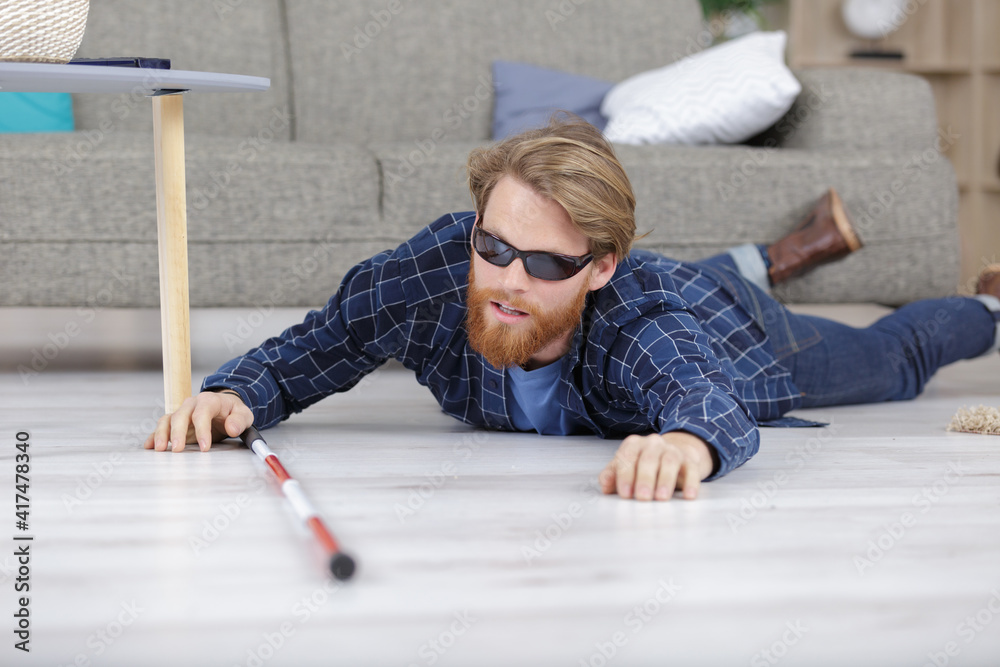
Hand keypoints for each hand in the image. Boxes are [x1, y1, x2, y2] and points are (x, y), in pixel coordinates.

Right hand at [143, 390, 253, 452]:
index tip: (205, 448)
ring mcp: (181, 413)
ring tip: (160, 449)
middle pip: (180, 416)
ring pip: (167, 420)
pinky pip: (162, 427)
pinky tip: (149, 446)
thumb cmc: (233, 412)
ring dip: (161, 434)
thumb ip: (239, 420)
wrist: (224, 407)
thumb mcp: (244, 414)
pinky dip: (154, 436)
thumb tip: (232, 428)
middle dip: (178, 433)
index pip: (202, 413)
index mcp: (209, 400)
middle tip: (178, 450)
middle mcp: (192, 404)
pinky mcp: (175, 422)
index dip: (202, 430)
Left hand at [599, 431, 713, 500]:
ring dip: (665, 480)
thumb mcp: (624, 468)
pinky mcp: (689, 461)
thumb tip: (605, 486)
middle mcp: (653, 444)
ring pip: (669, 462)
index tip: (625, 494)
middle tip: (642, 498)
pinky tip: (688, 496)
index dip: (625, 475)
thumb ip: (612, 475)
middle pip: (648, 459)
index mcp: (634, 444)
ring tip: (661, 498)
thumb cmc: (642, 465)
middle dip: (645, 479)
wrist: (671, 456)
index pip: (627, 456)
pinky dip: (691, 483)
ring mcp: (672, 450)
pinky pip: (692, 469)